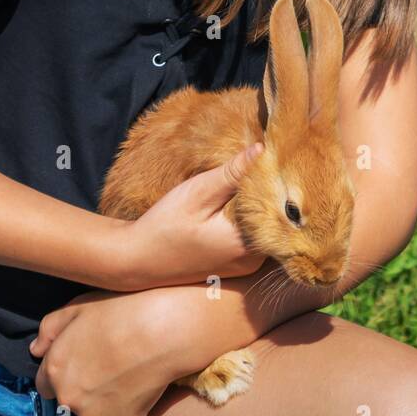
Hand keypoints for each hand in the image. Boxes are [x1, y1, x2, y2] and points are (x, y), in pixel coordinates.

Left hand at [30, 288, 176, 415]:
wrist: (162, 329)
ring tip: (119, 379)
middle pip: (66, 399)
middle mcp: (68, 395)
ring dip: (97, 403)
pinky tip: (132, 390)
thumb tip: (36, 349)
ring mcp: (93, 414)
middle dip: (79, 386)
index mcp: (56, 368)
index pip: (45, 384)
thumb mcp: (80, 306)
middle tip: (103, 368)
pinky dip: (121, 410)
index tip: (79, 365)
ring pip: (88, 413)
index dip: (62, 372)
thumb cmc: (122, 310)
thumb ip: (50, 328)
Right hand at [122, 143, 266, 288]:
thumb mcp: (197, 193)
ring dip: (258, 204)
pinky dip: (249, 217)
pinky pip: (254, 236)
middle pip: (274, 218)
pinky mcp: (237, 264)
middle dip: (269, 191)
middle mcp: (253, 260)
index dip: (276, 180)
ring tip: (251, 176)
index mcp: (248, 244)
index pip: (278, 207)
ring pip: (264, 227)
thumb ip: (232, 173)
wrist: (138, 260)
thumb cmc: (164, 226)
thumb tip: (262, 149)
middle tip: (264, 162)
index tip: (272, 157)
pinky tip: (236, 200)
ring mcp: (246, 266)